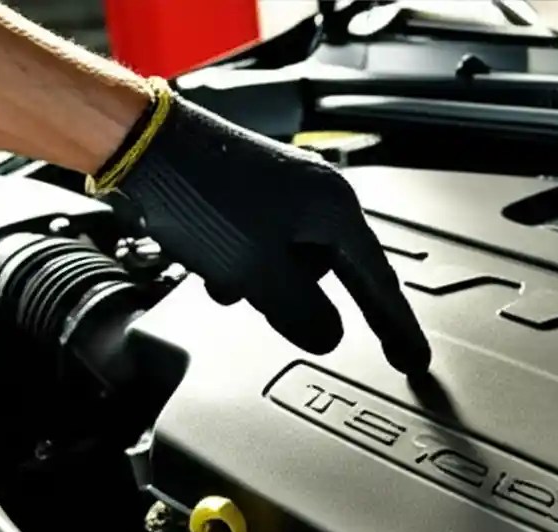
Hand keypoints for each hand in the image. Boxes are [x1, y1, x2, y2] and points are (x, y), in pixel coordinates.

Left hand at [114, 95, 430, 374]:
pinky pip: (267, 244)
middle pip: (338, 269)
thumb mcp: (259, 274)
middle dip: (321, 304)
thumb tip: (328, 336)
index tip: (413, 359)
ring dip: (272, 286)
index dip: (396, 327)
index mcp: (334, 211)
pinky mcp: (254, 190)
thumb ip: (302, 314)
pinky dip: (249, 267)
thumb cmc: (203, 198)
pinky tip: (218, 275)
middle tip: (345, 341)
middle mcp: (319, 194)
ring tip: (236, 292)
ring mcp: (286, 188)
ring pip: (296, 259)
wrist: (143, 145)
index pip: (378, 282)